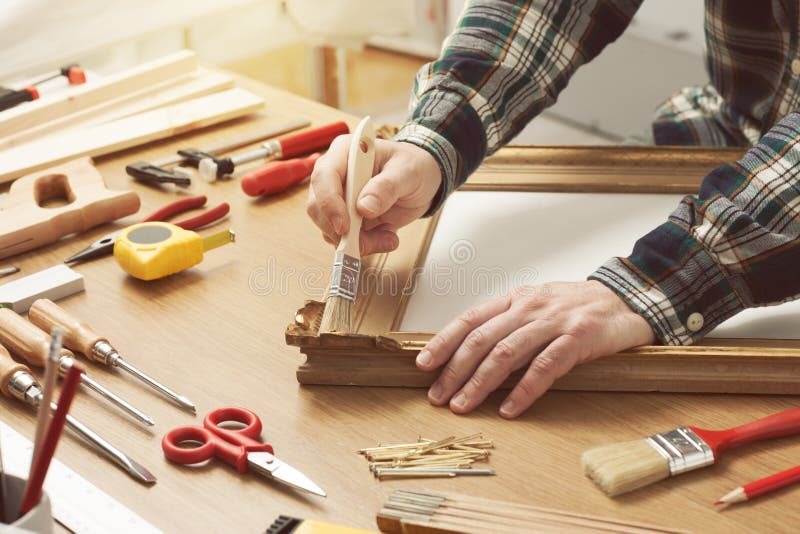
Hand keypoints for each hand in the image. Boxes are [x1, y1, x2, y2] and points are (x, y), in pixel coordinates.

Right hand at [307, 137, 441, 254]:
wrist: (423, 181)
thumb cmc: (414, 166)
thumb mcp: (408, 172)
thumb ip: (387, 187)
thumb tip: (364, 207)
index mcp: (345, 153)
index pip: (324, 177)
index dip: (329, 203)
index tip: (345, 226)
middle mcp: (336, 176)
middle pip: (318, 207)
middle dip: (342, 231)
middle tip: (370, 242)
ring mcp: (339, 199)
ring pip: (329, 228)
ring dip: (358, 241)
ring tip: (388, 238)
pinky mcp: (347, 219)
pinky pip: (344, 239)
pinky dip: (366, 245)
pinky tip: (387, 237)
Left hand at [415, 280, 655, 417]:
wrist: (625, 299)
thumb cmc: (575, 307)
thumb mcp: (535, 306)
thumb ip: (507, 325)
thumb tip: (470, 354)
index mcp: (514, 300)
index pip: (470, 320)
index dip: (443, 342)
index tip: (423, 365)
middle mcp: (528, 308)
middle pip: (482, 340)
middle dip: (454, 370)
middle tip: (437, 396)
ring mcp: (553, 323)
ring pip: (507, 353)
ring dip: (480, 383)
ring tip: (463, 406)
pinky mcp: (577, 339)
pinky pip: (545, 367)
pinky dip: (524, 390)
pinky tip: (509, 409)